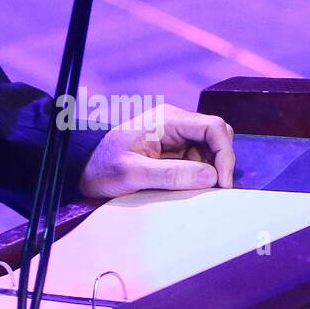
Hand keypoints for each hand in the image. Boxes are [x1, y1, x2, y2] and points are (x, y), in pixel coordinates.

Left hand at [78, 102, 234, 198]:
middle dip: (221, 161)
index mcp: (167, 119)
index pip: (213, 127)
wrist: (84, 170)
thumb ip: (171, 174)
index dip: (225, 154)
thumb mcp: (133, 174)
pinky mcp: (173, 150)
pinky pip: (199, 158)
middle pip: (217, 135)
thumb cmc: (103, 169)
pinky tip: (188, 186)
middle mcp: (175, 123)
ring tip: (194, 188)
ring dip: (212, 168)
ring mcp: (175, 136)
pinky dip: (201, 173)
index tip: (222, 183)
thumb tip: (211, 176)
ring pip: (211, 148)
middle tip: (214, 188)